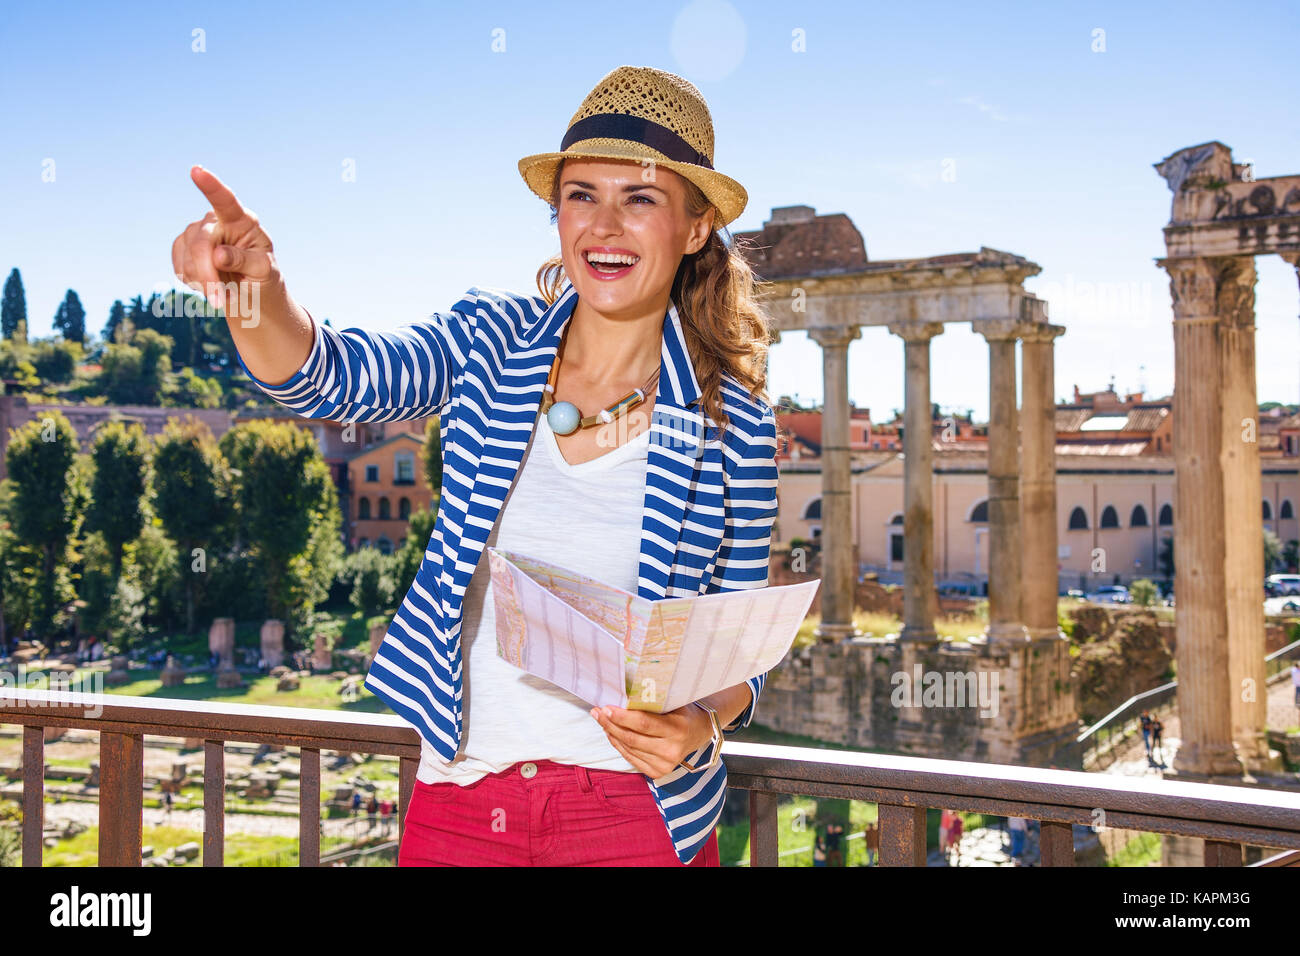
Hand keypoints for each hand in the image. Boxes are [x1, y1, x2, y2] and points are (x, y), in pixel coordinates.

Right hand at [171, 165, 288, 325]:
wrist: (250, 292)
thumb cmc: (263, 278)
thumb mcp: (264, 272)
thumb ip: (245, 261)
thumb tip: (217, 255)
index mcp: (243, 221)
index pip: (226, 200)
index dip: (210, 186)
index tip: (196, 170)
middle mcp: (217, 221)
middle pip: (201, 243)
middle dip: (207, 274)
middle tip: (217, 301)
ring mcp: (197, 232)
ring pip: (187, 258)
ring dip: (202, 282)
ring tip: (221, 291)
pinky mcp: (182, 247)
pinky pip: (179, 267)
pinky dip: (192, 282)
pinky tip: (208, 284)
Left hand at [590, 703, 715, 779]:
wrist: (699, 732)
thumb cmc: (682, 712)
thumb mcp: (672, 702)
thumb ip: (651, 701)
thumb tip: (622, 696)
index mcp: (677, 729)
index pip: (643, 723)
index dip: (622, 716)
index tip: (606, 708)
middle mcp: (671, 750)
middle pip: (632, 737)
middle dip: (610, 724)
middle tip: (597, 712)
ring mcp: (665, 765)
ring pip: (629, 748)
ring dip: (611, 734)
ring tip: (601, 720)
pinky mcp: (658, 773)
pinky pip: (631, 758)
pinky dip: (618, 745)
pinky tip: (611, 734)